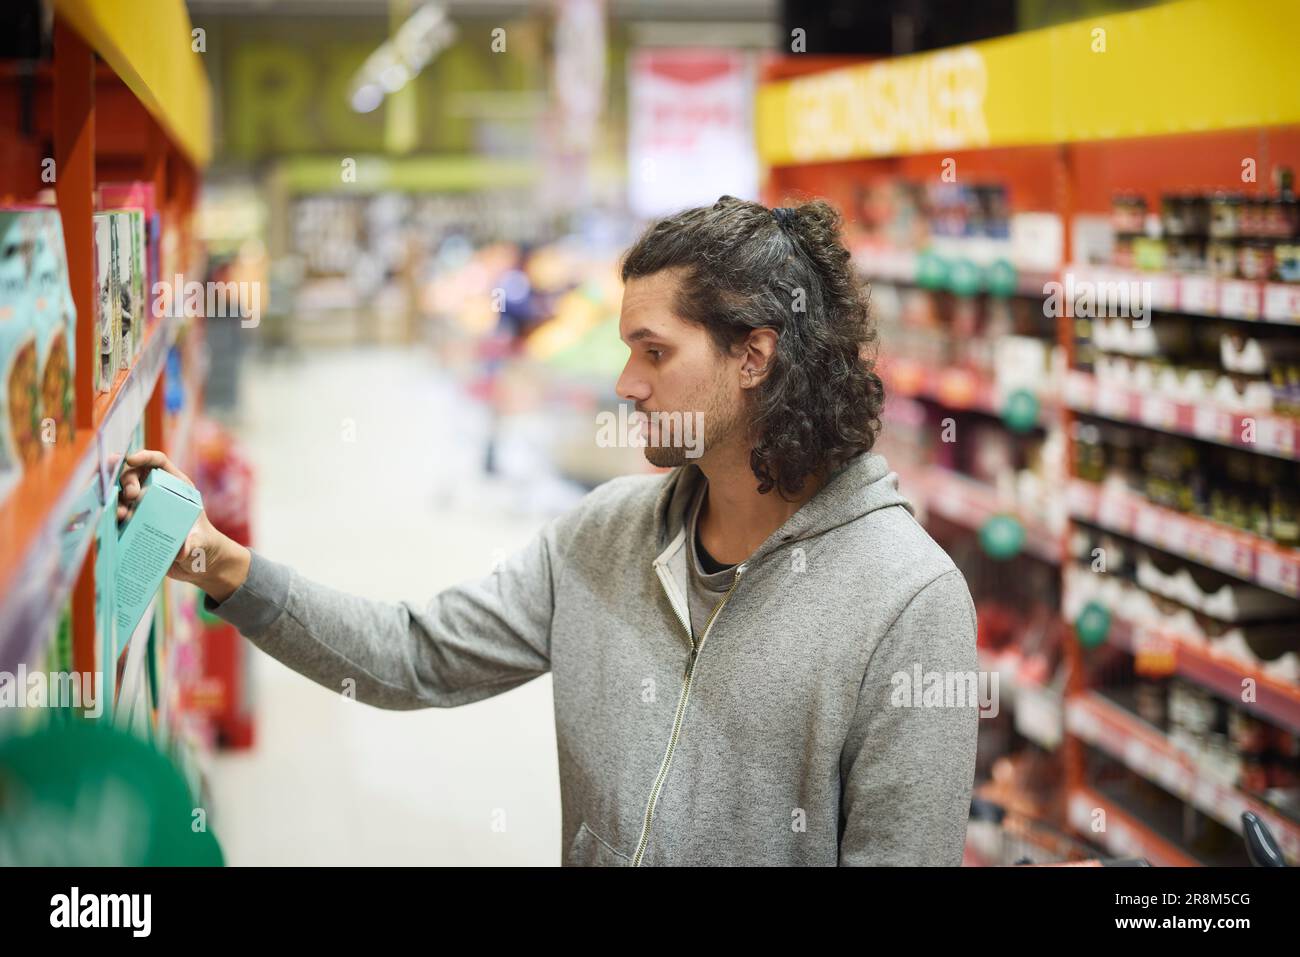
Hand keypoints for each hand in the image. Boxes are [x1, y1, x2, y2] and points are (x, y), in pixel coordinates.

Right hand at [117, 449, 250, 603]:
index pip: (157, 462)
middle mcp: (156, 493)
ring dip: (116, 500)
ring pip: (120, 495)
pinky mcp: (133, 526)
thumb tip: (181, 550)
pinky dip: (111, 517)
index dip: (143, 457)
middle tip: (130, 495)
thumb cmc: (205, 545)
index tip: (130, 460)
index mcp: (176, 486)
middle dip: (126, 479)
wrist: (198, 564)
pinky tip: (113, 524)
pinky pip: (116, 517)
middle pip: (133, 475)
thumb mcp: (201, 543)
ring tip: (122, 515)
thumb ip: (193, 544)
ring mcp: (142, 509)